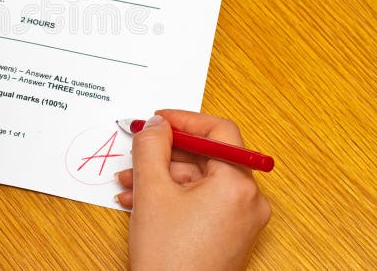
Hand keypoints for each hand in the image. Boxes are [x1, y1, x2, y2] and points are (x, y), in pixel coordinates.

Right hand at [116, 110, 270, 269]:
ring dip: (161, 177)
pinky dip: (172, 197)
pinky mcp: (228, 236)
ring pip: (198, 181)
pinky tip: (140, 203)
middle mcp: (248, 201)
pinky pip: (200, 202)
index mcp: (238, 184)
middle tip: (136, 151)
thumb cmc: (170, 258)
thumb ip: (151, 146)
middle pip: (206, 157)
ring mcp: (240, 221)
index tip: (158, 120)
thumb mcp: (151, 190)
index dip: (184, 119)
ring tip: (129, 184)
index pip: (219, 131)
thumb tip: (157, 124)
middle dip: (164, 154)